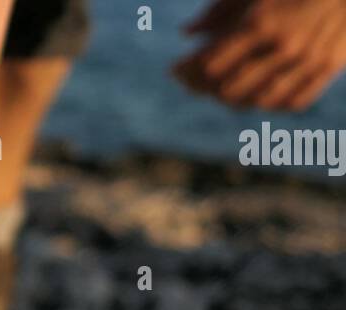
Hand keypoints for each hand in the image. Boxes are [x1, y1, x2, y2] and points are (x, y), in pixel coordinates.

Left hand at [174, 0, 345, 110]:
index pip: (210, 65)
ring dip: (236, 100)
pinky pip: (292, 101)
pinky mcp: (328, 67)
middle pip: (230, 89)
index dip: (186, 72)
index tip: (176, 69)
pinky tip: (258, 94)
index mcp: (259, 23)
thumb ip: (218, 11)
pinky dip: (271, 103)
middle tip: (195, 83)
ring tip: (224, 89)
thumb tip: (186, 34)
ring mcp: (308, 60)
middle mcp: (283, 46)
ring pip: (259, 101)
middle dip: (206, 90)